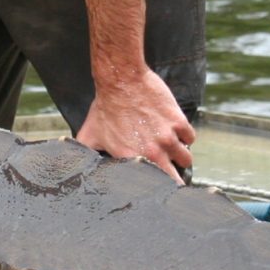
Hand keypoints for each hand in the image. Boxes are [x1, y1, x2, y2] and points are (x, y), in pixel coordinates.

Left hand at [74, 69, 194, 180]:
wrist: (121, 80)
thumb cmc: (106, 107)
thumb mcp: (90, 135)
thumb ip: (87, 153)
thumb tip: (80, 164)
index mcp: (131, 159)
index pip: (151, 185)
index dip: (155, 188)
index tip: (157, 186)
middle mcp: (152, 153)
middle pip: (174, 179)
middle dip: (173, 179)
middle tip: (172, 177)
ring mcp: (168, 137)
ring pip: (185, 158)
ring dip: (180, 157)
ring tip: (174, 152)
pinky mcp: (178, 122)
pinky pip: (190, 137)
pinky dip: (185, 137)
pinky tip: (177, 134)